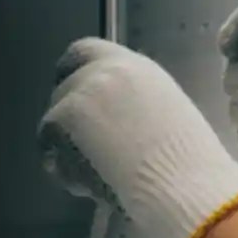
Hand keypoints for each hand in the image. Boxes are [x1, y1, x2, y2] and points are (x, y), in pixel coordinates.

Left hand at [39, 38, 237, 237]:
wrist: (184, 182)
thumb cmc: (190, 164)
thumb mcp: (167, 114)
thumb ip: (133, 105)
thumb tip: (108, 125)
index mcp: (137, 67)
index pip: (85, 51)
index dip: (71, 76)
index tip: (73, 101)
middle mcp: (106, 69)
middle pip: (63, 87)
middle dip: (67, 121)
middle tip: (81, 152)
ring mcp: (82, 90)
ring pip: (52, 120)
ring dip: (66, 149)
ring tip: (97, 176)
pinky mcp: (63, 117)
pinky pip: (48, 147)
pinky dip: (64, 170)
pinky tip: (92, 186)